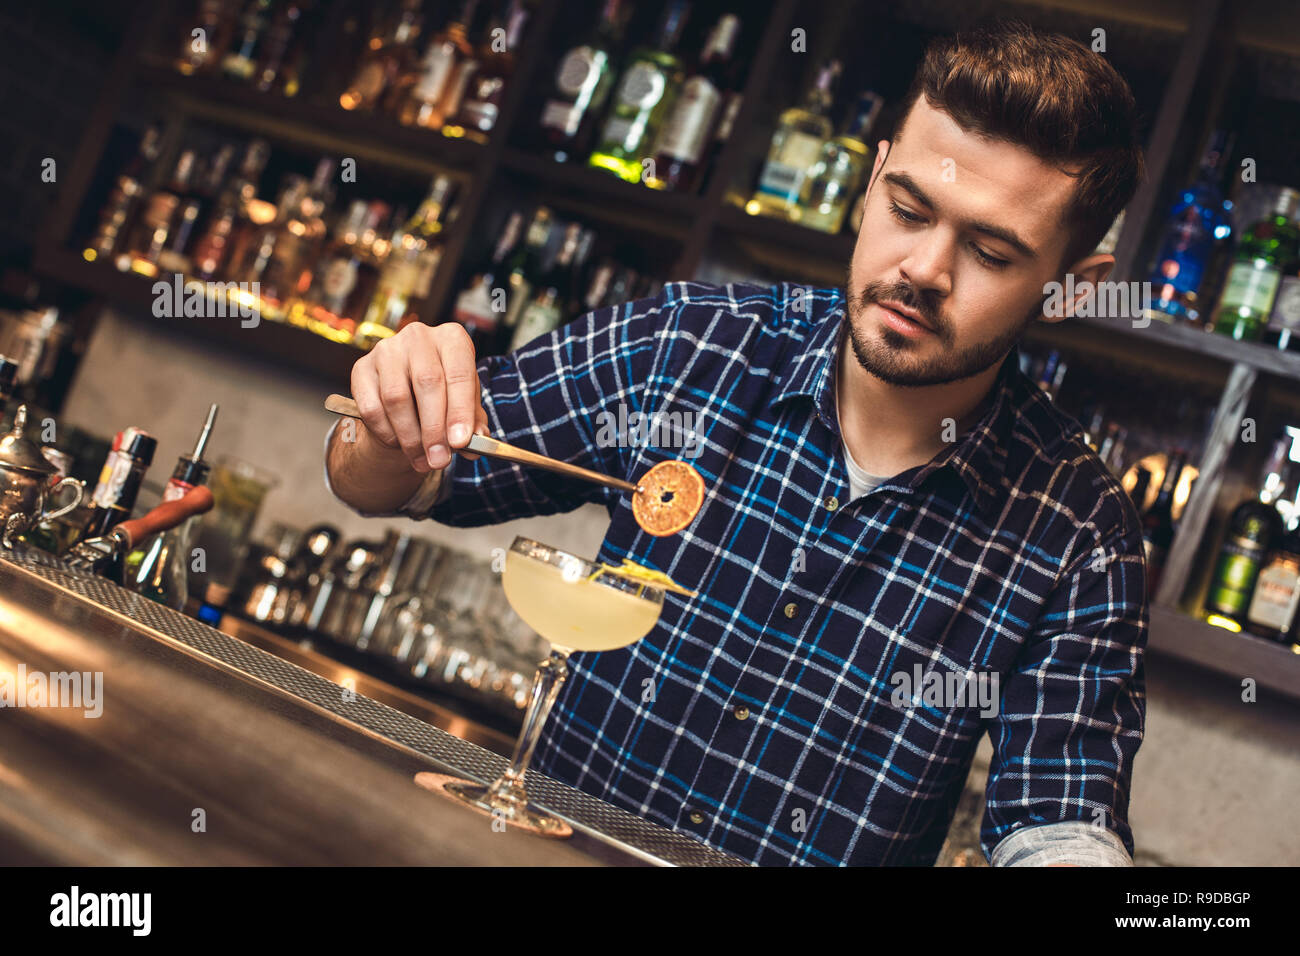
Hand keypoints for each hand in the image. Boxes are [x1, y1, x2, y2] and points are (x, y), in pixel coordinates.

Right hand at [349, 322, 489, 474]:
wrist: (407, 393)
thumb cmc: (444, 395)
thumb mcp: (465, 405)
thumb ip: (473, 423)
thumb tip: (475, 445)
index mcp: (452, 339)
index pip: (459, 373)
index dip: (460, 410)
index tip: (460, 441)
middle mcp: (419, 337)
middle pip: (427, 383)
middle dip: (434, 430)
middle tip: (439, 460)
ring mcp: (387, 350)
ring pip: (397, 398)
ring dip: (410, 437)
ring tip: (422, 461)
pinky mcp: (361, 368)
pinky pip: (372, 407)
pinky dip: (387, 433)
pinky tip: (399, 444)